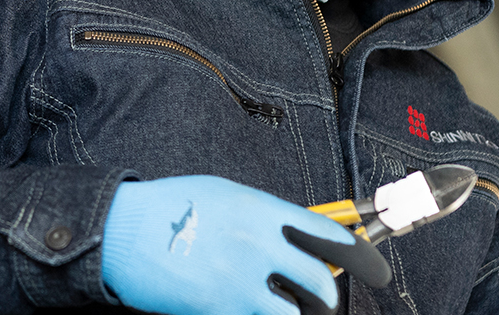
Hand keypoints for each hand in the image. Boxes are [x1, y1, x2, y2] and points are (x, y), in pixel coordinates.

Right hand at [100, 175, 358, 314]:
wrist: (122, 233)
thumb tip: (301, 236)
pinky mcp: (219, 312)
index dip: (362, 255)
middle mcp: (257, 246)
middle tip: (323, 300)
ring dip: (294, 314)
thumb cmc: (169, 208)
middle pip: (320, 284)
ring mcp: (238, 284)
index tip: (376, 267)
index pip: (331, 235)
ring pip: (293, 314)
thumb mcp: (225, 196)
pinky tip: (246, 308)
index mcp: (262, 211)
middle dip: (327, 298)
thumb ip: (266, 216)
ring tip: (280, 307)